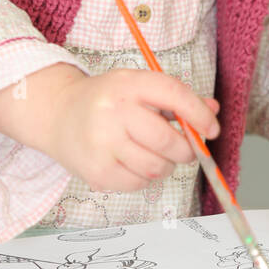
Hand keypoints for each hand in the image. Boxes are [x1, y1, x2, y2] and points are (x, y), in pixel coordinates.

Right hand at [42, 67, 220, 192]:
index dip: (199, 115)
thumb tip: (211, 111)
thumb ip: (176, 98)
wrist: (57, 114)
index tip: (211, 128)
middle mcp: (112, 112)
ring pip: (157, 168)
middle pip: (168, 141)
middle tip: (183, 149)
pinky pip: (139, 184)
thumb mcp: (137, 87)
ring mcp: (102, 145)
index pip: (174, 95)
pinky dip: (144, 178)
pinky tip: (131, 163)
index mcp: (127, 85)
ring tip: (152, 154)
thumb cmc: (104, 100)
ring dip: (165, 165)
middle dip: (185, 150)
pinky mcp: (97, 172)